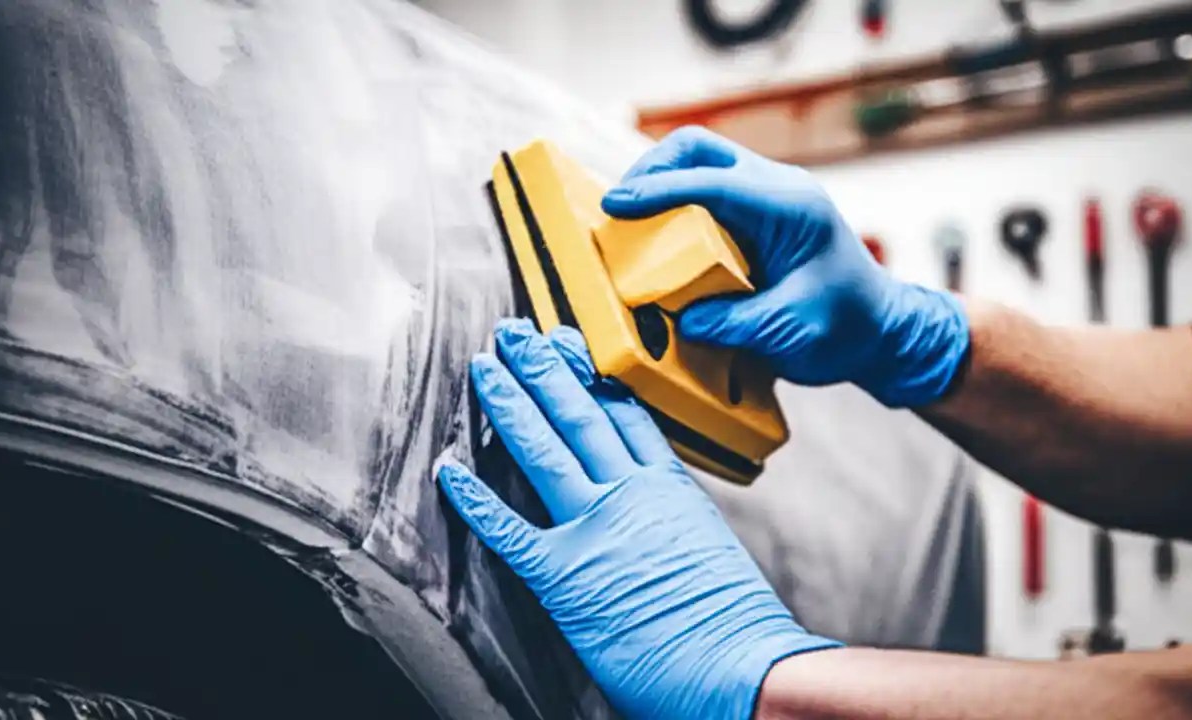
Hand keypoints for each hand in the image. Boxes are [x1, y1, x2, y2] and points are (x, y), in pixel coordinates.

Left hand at [438, 318, 836, 719]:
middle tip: (516, 334)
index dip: (591, 376)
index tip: (570, 347)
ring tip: (485, 366)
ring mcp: (596, 530)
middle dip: (543, 368)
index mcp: (669, 488)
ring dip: (509, 403)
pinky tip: (448, 469)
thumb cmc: (736, 625)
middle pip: (580, 414)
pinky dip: (473, 498)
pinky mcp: (565, 576)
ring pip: (544, 449)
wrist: (743, 669)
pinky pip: (508, 529)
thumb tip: (661, 520)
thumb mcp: (710, 549)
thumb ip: (676, 522)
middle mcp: (631, 495)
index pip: (624, 414)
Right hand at [601, 126, 968, 406]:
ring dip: (660, 185)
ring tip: (630, 224)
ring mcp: (767, 196)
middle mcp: (778, 189)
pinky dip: (674, 205)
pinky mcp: (756, 214)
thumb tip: (681, 319)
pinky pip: (705, 192)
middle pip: (699, 148)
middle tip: (619, 210)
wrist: (882, 329)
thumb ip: (734, 324)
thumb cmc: (849, 328)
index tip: (616, 207)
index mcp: (791, 208)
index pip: (712, 182)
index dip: (658, 191)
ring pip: (699, 162)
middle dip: (652, 170)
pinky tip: (658, 236)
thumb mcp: (791, 332)